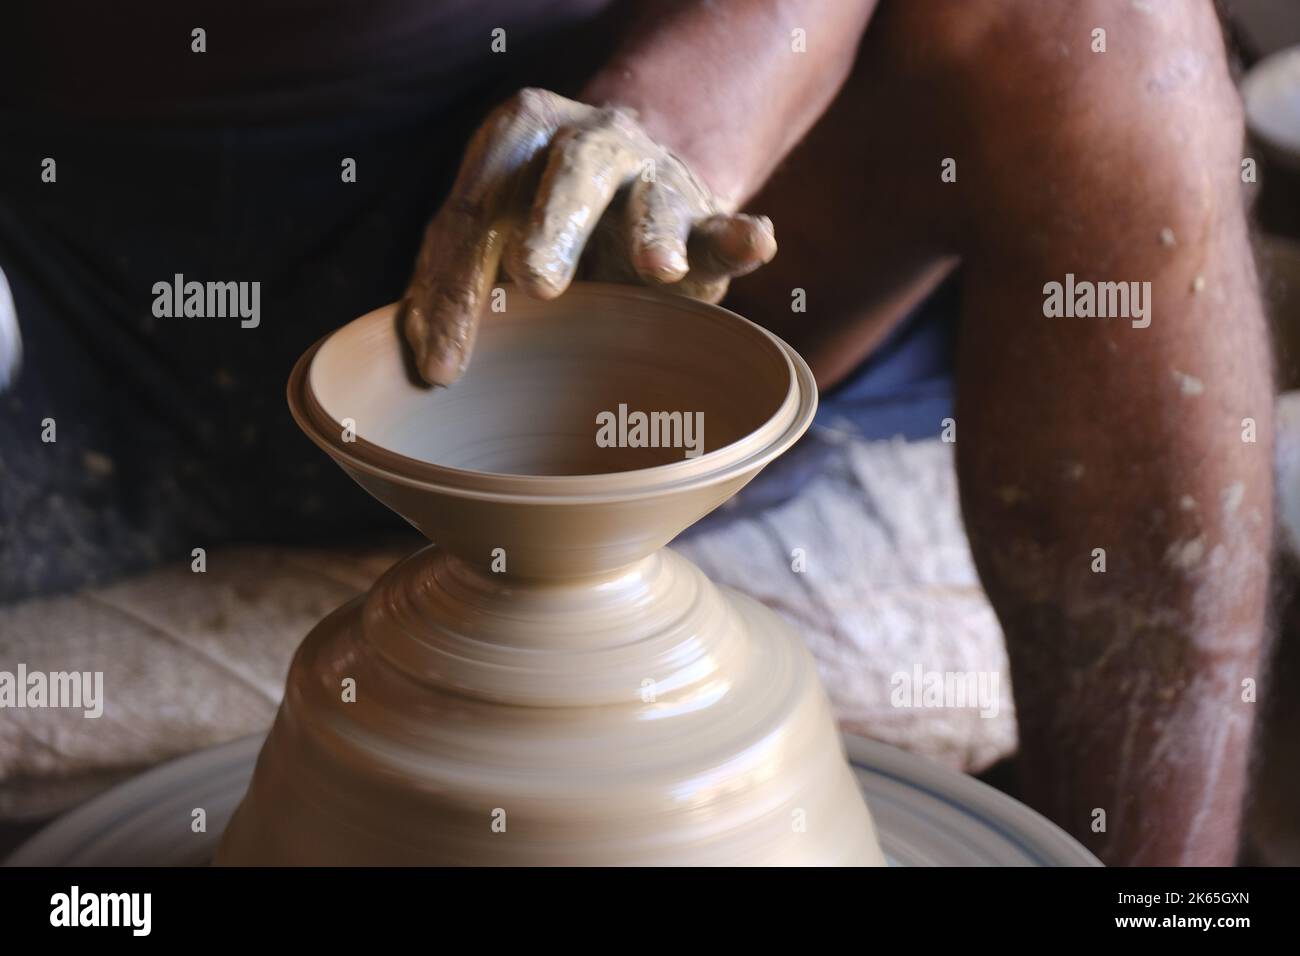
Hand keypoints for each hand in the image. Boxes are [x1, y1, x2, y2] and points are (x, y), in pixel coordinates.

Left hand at [401, 88, 776, 385]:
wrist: (634, 189)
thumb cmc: (546, 225)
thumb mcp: (493, 235)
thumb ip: (454, 280)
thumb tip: (424, 363)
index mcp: (520, 137)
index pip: (476, 208)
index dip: (452, 286)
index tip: (441, 368)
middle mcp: (592, 143)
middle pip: (570, 171)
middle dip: (551, 222)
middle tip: (533, 280)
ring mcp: (656, 177)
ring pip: (654, 196)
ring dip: (652, 229)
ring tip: (656, 265)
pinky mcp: (705, 219)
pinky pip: (723, 229)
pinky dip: (739, 238)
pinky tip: (755, 241)